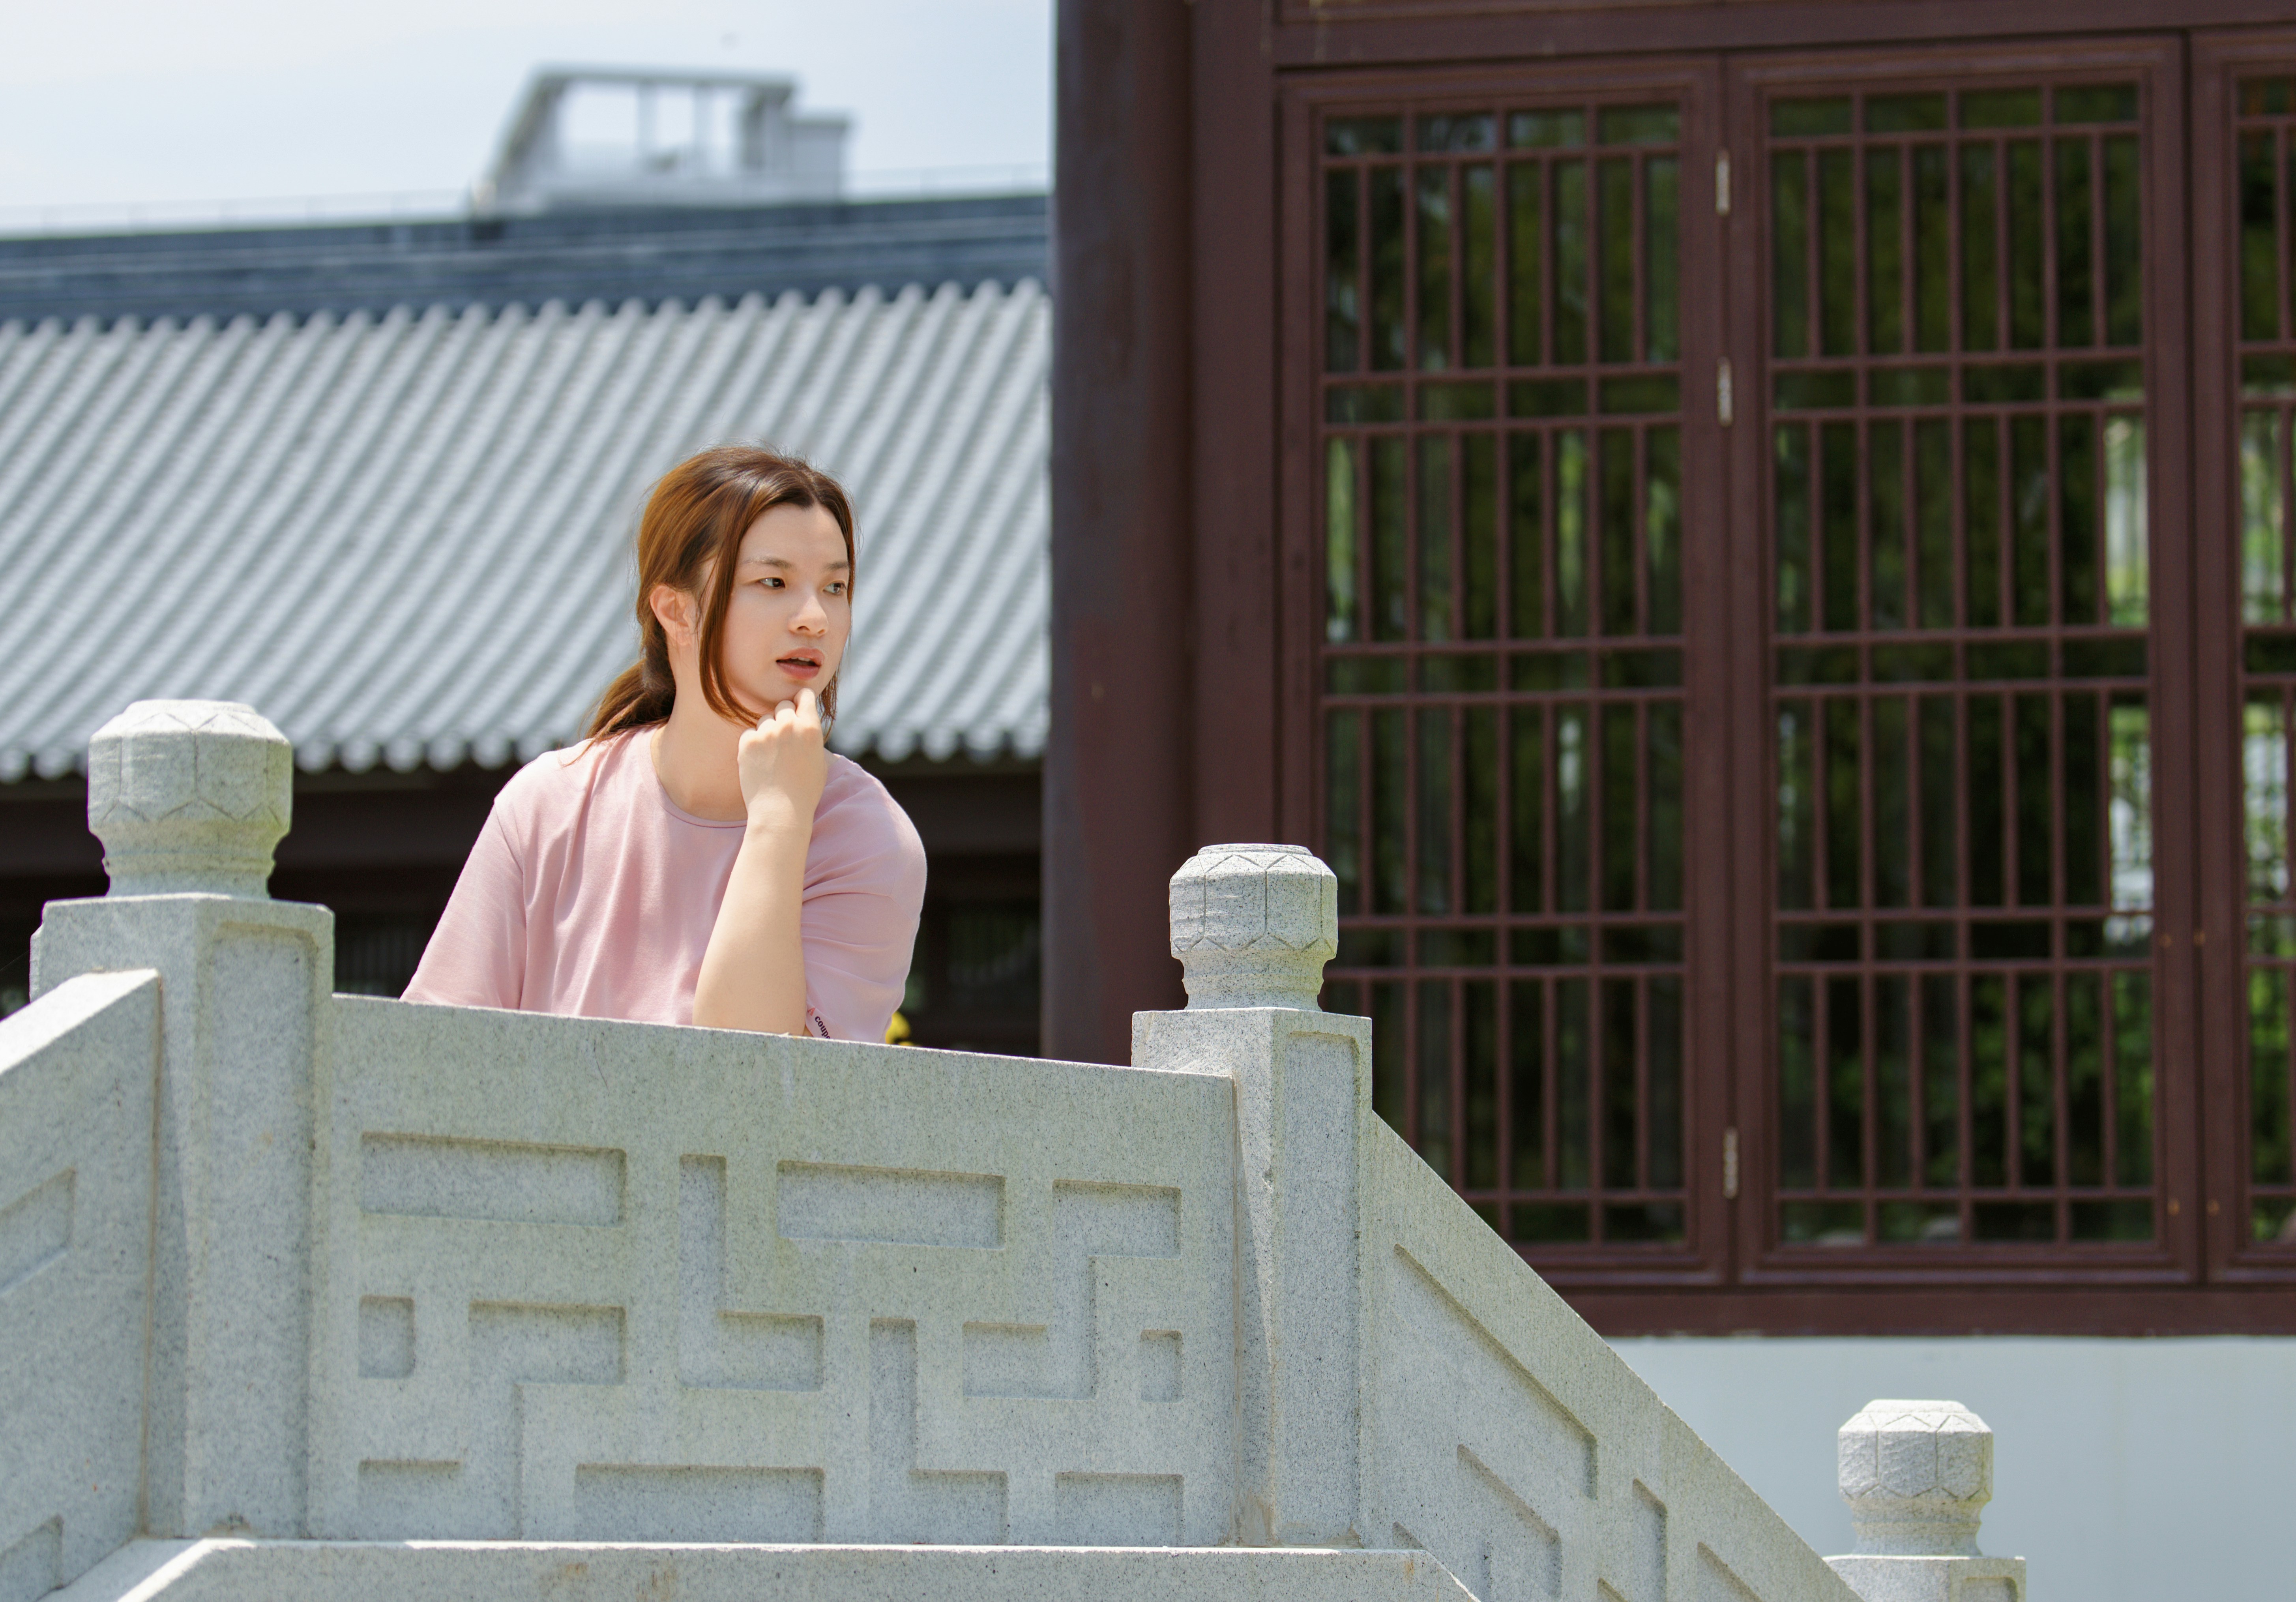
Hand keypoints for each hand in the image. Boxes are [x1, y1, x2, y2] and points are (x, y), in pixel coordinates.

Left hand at [734, 688, 827, 833]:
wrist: (780, 812)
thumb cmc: (804, 791)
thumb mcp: (819, 760)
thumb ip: (811, 736)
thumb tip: (804, 723)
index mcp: (811, 728)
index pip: (805, 696)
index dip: (801, 699)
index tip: (797, 704)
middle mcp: (789, 725)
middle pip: (783, 706)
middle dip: (784, 718)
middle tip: (784, 738)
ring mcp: (767, 733)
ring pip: (765, 720)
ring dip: (768, 732)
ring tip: (772, 757)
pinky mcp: (748, 742)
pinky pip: (750, 734)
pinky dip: (753, 745)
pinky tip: (760, 763)